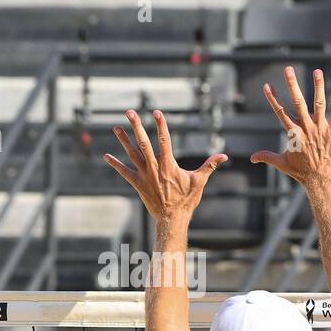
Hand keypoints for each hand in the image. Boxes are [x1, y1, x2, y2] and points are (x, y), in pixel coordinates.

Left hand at [104, 109, 225, 221]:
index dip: (161, 125)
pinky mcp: (137, 184)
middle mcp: (154, 167)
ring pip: (132, 153)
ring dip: (123, 140)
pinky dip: (115, 164)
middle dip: (136, 126)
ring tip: (116, 128)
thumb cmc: (187, 200)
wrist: (173, 218)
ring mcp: (144, 175)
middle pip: (143, 142)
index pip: (164, 140)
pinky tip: (106, 156)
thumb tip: (224, 156)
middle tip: (130, 112)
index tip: (157, 112)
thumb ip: (210, 166)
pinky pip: (124, 172)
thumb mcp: (199, 181)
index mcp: (168, 165)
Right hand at [251, 67, 330, 193]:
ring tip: (317, 71)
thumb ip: (267, 157)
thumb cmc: (302, 173)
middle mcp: (306, 128)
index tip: (267, 85)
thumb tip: (252, 158)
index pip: (280, 112)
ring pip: (319, 104)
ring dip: (318, 87)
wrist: (321, 182)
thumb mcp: (282, 163)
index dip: (273, 99)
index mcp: (293, 133)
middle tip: (288, 69)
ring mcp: (320, 129)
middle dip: (292, 85)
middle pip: (298, 102)